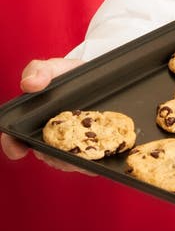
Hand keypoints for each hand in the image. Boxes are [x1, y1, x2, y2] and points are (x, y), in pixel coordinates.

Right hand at [1, 57, 94, 173]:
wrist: (99, 77)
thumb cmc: (70, 75)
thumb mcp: (54, 68)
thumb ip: (40, 71)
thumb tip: (29, 84)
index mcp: (35, 122)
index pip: (17, 139)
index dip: (13, 145)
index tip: (17, 149)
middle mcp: (51, 138)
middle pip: (45, 155)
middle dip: (51, 157)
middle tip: (60, 153)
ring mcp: (72, 146)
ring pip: (68, 162)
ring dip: (74, 162)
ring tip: (84, 155)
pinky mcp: (93, 149)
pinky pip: (92, 161)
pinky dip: (96, 161)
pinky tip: (104, 156)